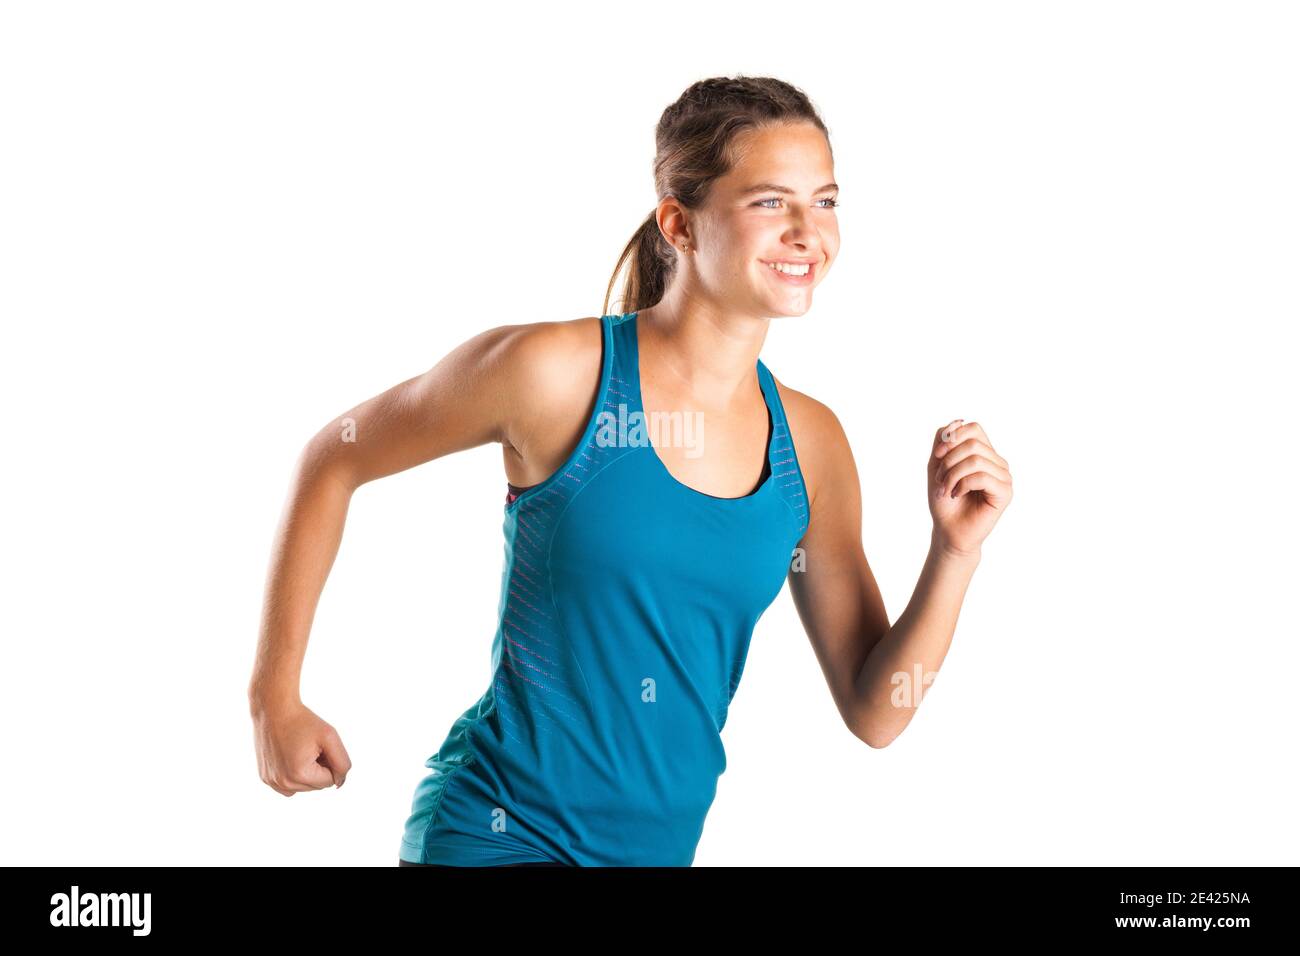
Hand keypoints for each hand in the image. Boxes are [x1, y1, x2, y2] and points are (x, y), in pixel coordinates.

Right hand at [251, 698, 351, 796]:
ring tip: (300, 750)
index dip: (330, 761)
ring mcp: (271, 782)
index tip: (320, 746)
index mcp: (299, 775)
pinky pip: (289, 786)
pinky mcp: (265, 778)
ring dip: (307, 772)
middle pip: (316, 786)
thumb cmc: (303, 721)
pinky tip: (291, 757)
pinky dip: (294, 775)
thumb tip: (339, 783)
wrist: (273, 709)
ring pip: (303, 787)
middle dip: (319, 768)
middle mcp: (283, 783)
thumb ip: (342, 763)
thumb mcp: (330, 737)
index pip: (330, 781)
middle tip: (309, 746)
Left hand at [928, 418, 1012, 556]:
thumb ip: (944, 440)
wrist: (948, 530)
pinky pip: (982, 477)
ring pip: (976, 460)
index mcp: (984, 453)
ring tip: (946, 490)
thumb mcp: (937, 464)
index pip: (973, 428)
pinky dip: (962, 485)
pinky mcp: (1005, 492)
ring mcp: (1004, 476)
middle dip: (949, 461)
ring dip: (952, 475)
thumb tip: (959, 421)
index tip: (937, 456)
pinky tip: (957, 495)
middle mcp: (997, 462)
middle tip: (940, 480)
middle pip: (973, 443)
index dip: (952, 437)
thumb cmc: (944, 500)